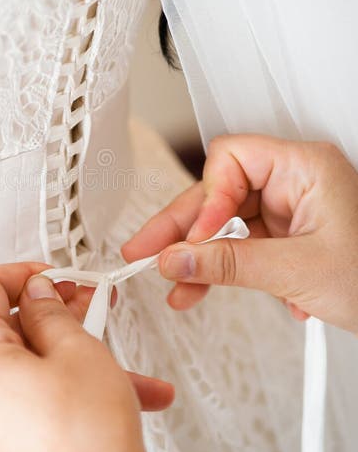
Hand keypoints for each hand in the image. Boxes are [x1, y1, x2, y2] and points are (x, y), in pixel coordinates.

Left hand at [0, 262, 173, 451]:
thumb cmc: (88, 439)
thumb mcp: (78, 350)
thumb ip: (50, 311)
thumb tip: (36, 295)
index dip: (21, 273)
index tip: (56, 276)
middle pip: (6, 332)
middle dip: (57, 317)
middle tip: (94, 307)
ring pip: (28, 373)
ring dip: (77, 361)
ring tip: (131, 368)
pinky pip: (31, 407)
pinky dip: (68, 395)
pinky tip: (124, 400)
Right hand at [122, 136, 357, 334]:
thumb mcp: (298, 272)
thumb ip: (230, 264)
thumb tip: (177, 259)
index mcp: (305, 168)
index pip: (231, 160)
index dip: (206, 199)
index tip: (192, 240)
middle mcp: (295, 181)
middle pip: (220, 193)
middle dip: (185, 229)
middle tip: (147, 254)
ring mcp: (291, 209)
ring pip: (227, 223)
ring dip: (202, 257)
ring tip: (177, 288)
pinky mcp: (289, 236)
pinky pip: (244, 244)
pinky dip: (227, 269)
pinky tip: (216, 291)